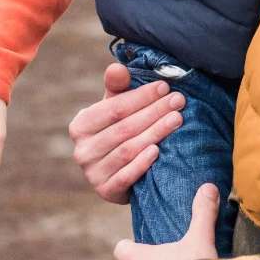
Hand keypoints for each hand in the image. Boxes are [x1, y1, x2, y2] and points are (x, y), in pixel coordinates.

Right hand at [69, 62, 184, 203]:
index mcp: (80, 125)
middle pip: (124, 128)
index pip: (114, 108)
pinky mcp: (106, 191)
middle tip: (178, 101)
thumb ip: (117, 87)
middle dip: (154, 112)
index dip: (141, 96)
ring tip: (177, 120)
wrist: (118, 173)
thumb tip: (117, 67)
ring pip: (128, 149)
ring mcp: (92, 173)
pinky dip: (142, 163)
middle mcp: (82, 150)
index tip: (165, 87)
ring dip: (155, 133)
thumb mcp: (115, 108)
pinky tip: (158, 150)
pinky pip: (126, 175)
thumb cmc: (118, 131)